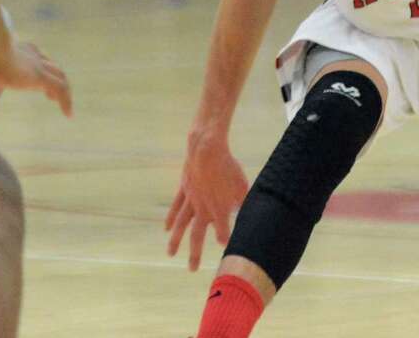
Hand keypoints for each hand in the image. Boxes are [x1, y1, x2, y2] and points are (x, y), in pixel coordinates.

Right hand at [0, 39, 72, 115]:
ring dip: (63, 91)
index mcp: (17, 49)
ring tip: (64, 106)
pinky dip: (66, 101)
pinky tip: (68, 114)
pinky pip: (61, 90)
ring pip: (59, 77)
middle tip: (51, 93)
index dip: (37, 65)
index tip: (37, 76)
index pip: (34, 55)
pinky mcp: (41, 77)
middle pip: (51, 65)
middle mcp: (31, 54)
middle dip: (53, 77)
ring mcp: (38, 66)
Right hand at [165, 125, 248, 270]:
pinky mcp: (184, 190)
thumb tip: (252, 214)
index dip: (226, 243)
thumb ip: (245, 203)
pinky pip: (176, 207)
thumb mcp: (242, 186)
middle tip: (192, 269)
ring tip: (170, 254)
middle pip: (197, 235)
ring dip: (175, 240)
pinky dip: (171, 218)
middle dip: (195, 253)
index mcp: (219, 210)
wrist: (206, 149)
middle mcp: (202, 208)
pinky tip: (167, 228)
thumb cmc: (228, 168)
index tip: (230, 253)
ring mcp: (191, 200)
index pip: (223, 234)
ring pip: (181, 224)